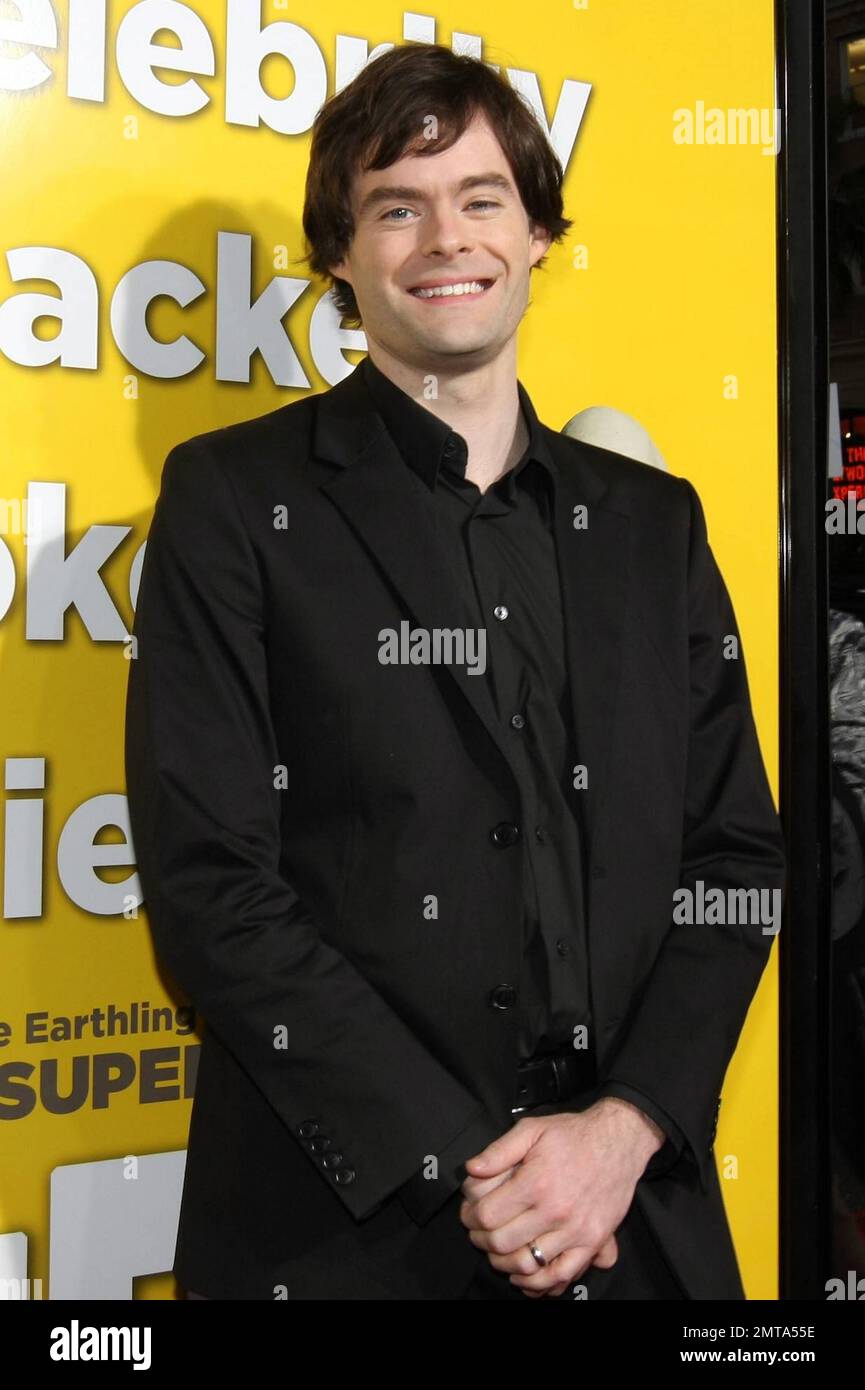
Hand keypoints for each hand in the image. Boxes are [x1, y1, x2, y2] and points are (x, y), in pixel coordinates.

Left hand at [458, 1098, 663, 1296]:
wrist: (618, 1142)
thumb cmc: (574, 1135)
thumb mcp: (532, 1129)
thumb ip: (498, 1150)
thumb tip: (472, 1170)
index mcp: (536, 1182)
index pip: (488, 1215)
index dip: (470, 1217)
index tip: (469, 1213)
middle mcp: (555, 1211)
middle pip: (502, 1243)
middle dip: (482, 1240)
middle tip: (478, 1232)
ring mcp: (575, 1230)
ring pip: (527, 1264)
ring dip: (504, 1263)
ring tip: (497, 1252)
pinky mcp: (592, 1242)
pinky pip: (562, 1275)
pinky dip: (539, 1284)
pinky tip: (525, 1277)